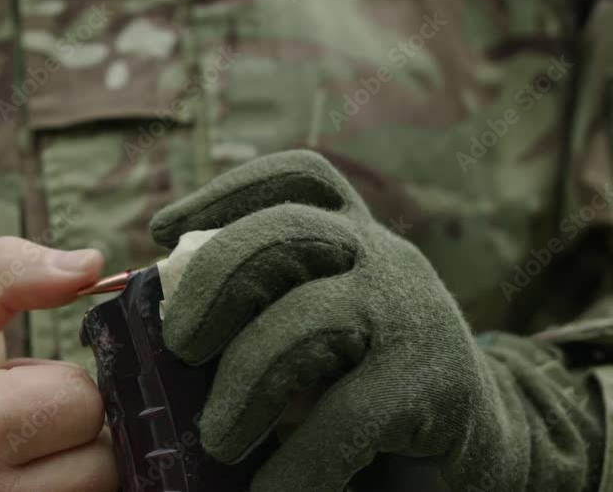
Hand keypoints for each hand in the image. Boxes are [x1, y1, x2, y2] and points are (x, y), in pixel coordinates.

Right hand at [0, 237, 118, 491]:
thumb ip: (15, 271)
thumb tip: (91, 264)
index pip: (83, 403)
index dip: (61, 383)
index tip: (15, 383)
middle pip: (103, 459)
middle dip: (73, 427)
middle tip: (22, 416)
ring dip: (75, 462)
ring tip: (23, 445)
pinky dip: (67, 484)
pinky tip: (30, 469)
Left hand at [150, 151, 600, 491]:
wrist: (481, 441)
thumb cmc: (368, 381)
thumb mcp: (314, 326)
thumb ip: (259, 309)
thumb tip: (163, 325)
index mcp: (349, 235)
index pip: (295, 180)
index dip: (225, 192)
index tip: (160, 230)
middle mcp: (382, 256)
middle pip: (286, 233)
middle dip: (215, 284)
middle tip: (179, 346)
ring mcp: (410, 314)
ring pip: (309, 321)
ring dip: (246, 382)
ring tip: (217, 439)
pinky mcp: (433, 384)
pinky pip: (347, 415)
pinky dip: (298, 461)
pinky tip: (270, 488)